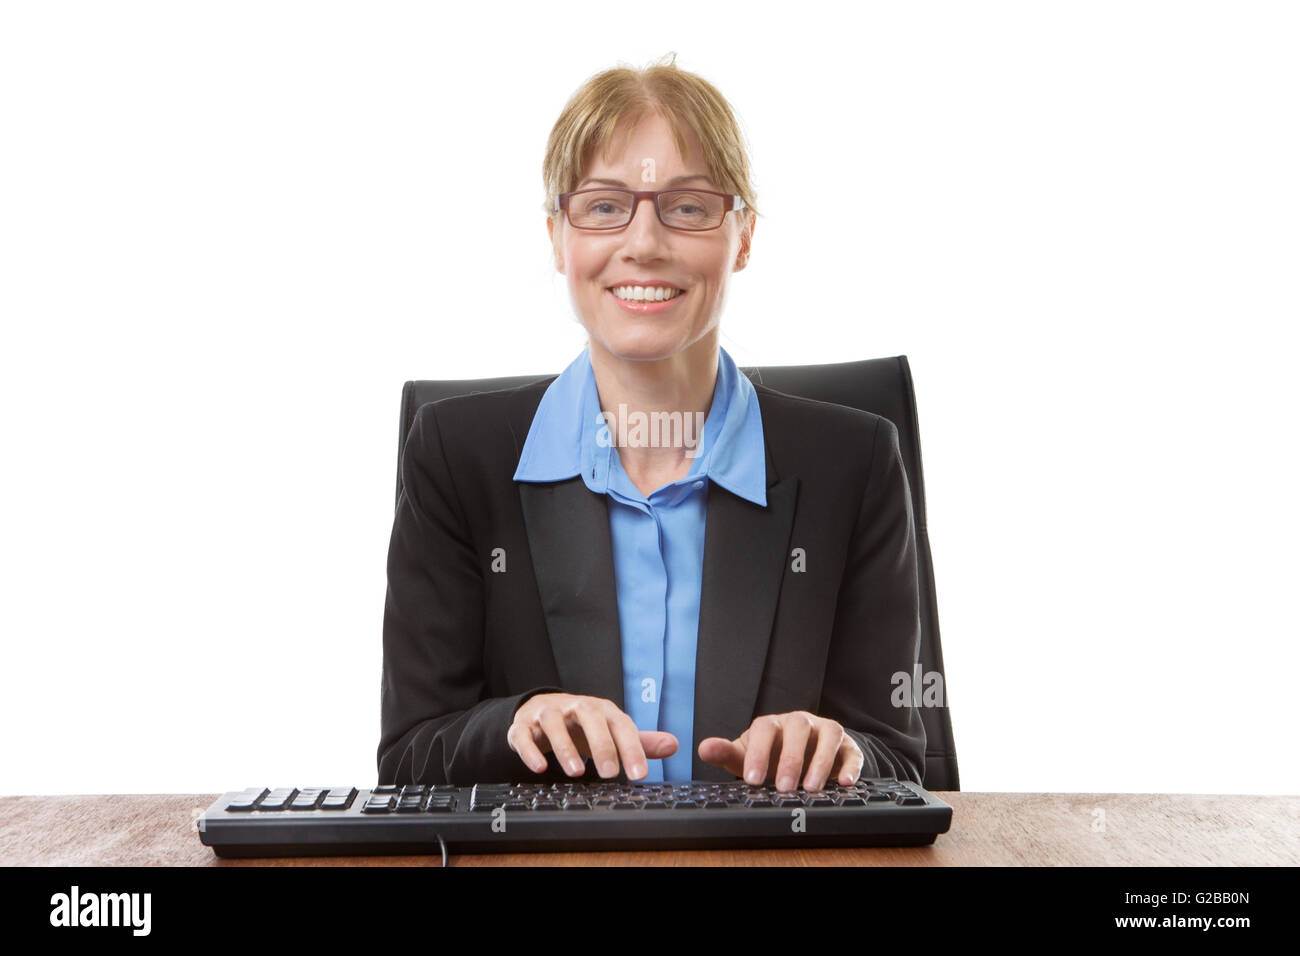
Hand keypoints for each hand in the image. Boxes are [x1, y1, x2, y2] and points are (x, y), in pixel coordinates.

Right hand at [507, 693, 677, 780]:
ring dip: (565, 748)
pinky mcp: (523, 725)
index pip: (620, 724)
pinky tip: (540, 768)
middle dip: (601, 744)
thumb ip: (640, 741)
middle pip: (589, 716)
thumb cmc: (582, 725)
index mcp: (601, 710)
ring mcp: (547, 714)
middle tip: (611, 773)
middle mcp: (575, 707)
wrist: (541, 709)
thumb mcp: (610, 731)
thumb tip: (673, 745)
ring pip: (554, 724)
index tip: (639, 774)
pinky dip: (530, 750)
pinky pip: (524, 735)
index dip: (631, 748)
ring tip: (577, 772)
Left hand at [698, 711, 863, 790]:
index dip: (758, 753)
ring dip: (821, 761)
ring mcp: (824, 730)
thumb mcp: (746, 755)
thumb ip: (726, 753)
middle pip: (798, 728)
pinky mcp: (847, 745)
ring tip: (811, 788)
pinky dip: (850, 765)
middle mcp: (799, 722)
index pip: (764, 729)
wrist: (804, 754)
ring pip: (828, 734)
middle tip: (784, 788)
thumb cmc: (770, 756)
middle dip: (791, 758)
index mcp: (772, 724)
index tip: (753, 779)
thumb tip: (703, 748)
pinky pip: (851, 750)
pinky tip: (844, 783)